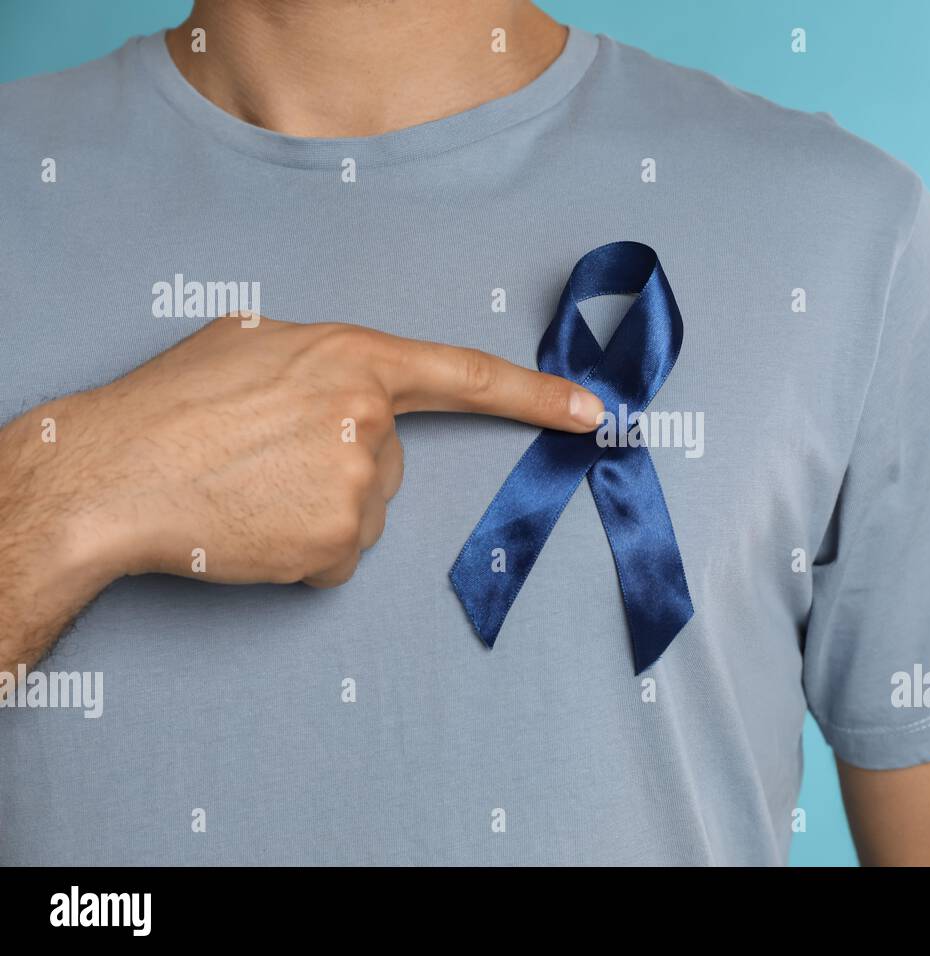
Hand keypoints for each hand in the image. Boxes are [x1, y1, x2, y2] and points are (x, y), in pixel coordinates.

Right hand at [0, 315, 603, 660]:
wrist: (111, 473)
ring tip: (251, 488)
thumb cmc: (171, 405)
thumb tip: (347, 388)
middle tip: (267, 456)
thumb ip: (323, 361)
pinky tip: (257, 525)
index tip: (594, 413)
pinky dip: (304, 547)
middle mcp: (370, 417)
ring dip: (320, 505)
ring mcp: (359, 483)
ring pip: (365, 506)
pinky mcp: (340, 541)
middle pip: (391, 455)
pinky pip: (340, 552)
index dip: (537, 395)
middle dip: (342, 459)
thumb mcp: (252, 344)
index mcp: (353, 357)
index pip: (466, 375)